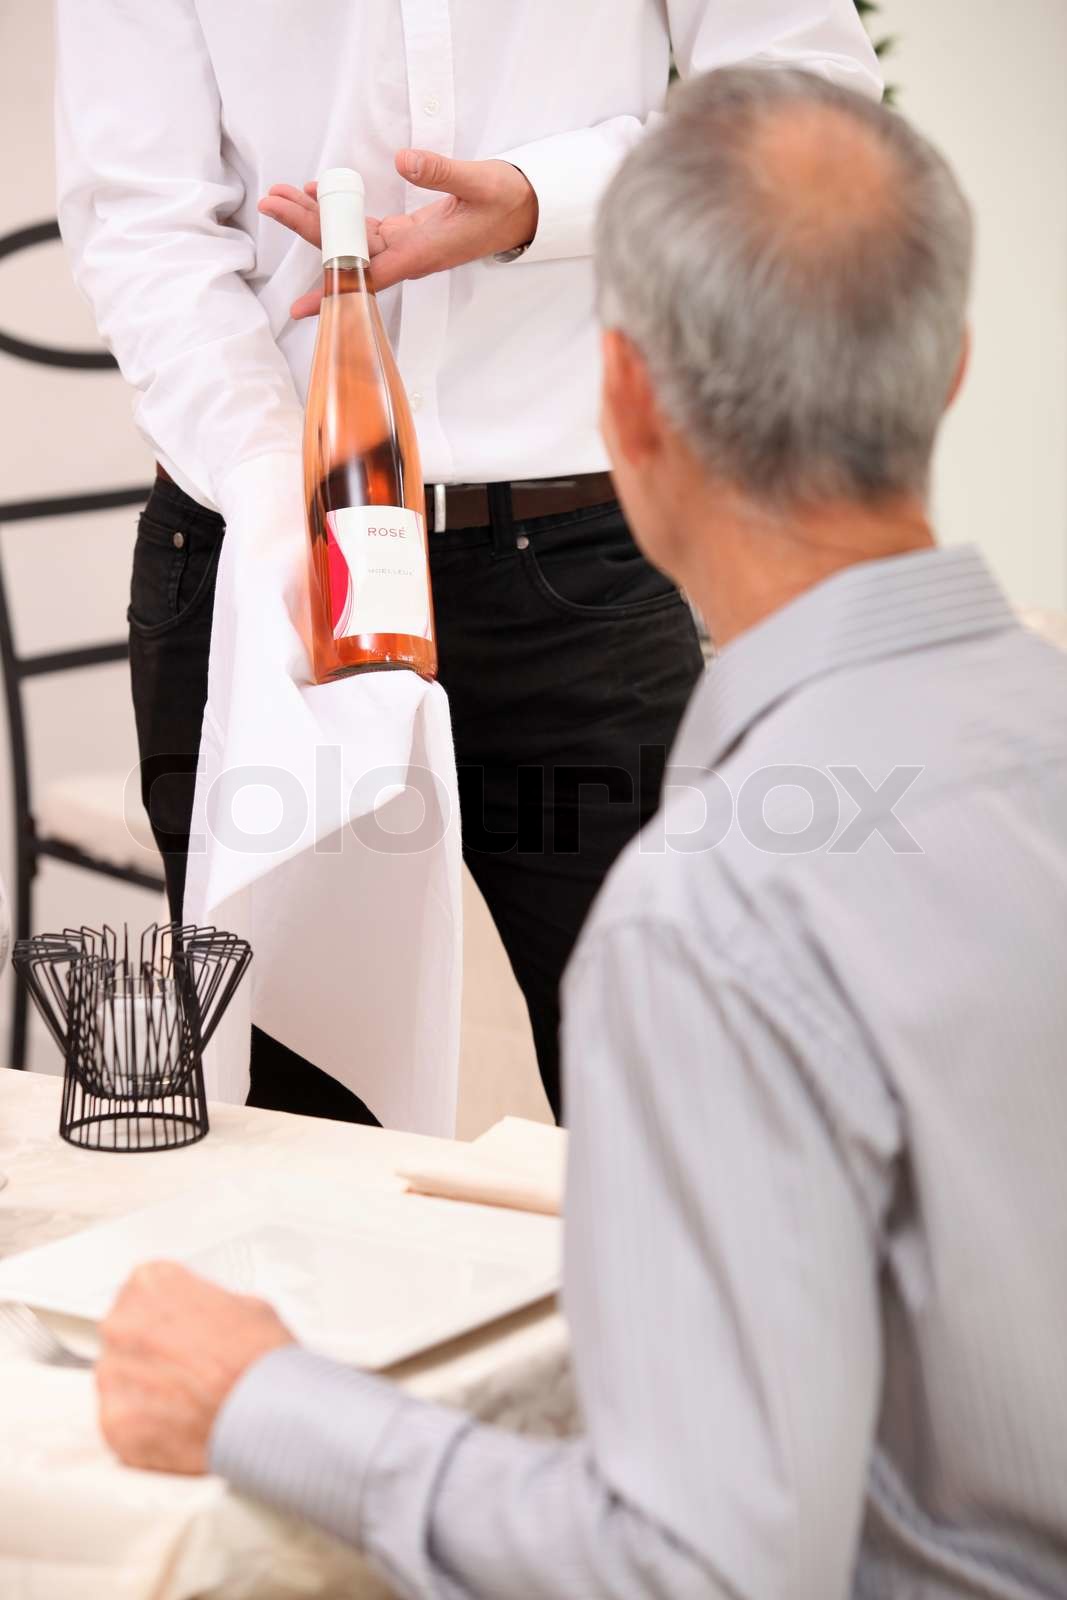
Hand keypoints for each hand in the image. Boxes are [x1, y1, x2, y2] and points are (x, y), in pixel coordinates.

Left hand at [96, 1262, 294, 1473]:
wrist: (270, 1409)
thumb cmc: (262, 1357)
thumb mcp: (244, 1304)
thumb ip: (205, 1306)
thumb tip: (204, 1321)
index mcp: (151, 1283)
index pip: (140, 1292)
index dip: (166, 1316)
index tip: (178, 1330)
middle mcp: (122, 1324)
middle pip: (124, 1335)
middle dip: (151, 1352)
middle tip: (185, 1368)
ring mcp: (114, 1374)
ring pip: (119, 1380)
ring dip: (144, 1390)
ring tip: (186, 1401)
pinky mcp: (115, 1422)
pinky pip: (121, 1422)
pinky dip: (144, 1428)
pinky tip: (178, 1425)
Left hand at [259, 149, 538, 318]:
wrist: (524, 211)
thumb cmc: (506, 202)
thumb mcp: (480, 182)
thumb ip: (442, 171)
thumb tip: (404, 160)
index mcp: (424, 253)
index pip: (368, 274)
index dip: (334, 289)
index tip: (301, 306)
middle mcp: (409, 256)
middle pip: (349, 251)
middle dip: (308, 228)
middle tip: (272, 202)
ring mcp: (405, 246)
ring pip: (351, 240)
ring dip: (317, 219)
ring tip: (281, 196)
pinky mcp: (406, 234)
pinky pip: (364, 230)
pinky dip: (339, 214)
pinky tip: (316, 196)